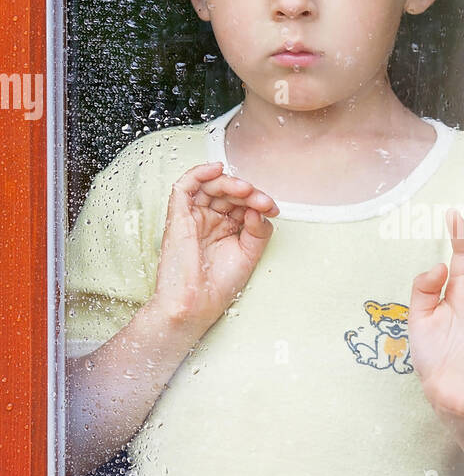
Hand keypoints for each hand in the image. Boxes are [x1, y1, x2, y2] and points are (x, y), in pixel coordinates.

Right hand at [151, 162, 280, 335]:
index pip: (242, 203)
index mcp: (225, 228)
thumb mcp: (249, 255)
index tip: (273, 208)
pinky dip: (199, 173)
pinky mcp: (178, 217)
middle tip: (262, 201)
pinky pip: (184, 186)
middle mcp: (209, 220)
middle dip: (248, 193)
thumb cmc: (217, 287)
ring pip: (210, 186)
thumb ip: (259, 230)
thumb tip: (258, 209)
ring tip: (246, 190)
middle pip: (228, 192)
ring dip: (230, 183)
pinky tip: (217, 169)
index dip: (259, 200)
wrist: (195, 306)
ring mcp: (194, 217)